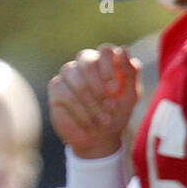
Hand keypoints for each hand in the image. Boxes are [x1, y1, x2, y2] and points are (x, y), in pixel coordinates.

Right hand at [47, 43, 140, 158]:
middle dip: (98, 86)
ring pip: (75, 78)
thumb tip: (124, 50)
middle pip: (87, 60)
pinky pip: (65, 94)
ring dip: (91, 102)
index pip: (105, 50)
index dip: (109, 68)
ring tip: (103, 120)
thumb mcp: (131, 94)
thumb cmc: (116, 113)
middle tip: (109, 106)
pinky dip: (80, 111)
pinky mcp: (56, 88)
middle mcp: (85, 63)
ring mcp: (69, 74)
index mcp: (105, 61)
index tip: (114, 90)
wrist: (100, 137)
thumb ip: (130, 72)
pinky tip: (89, 122)